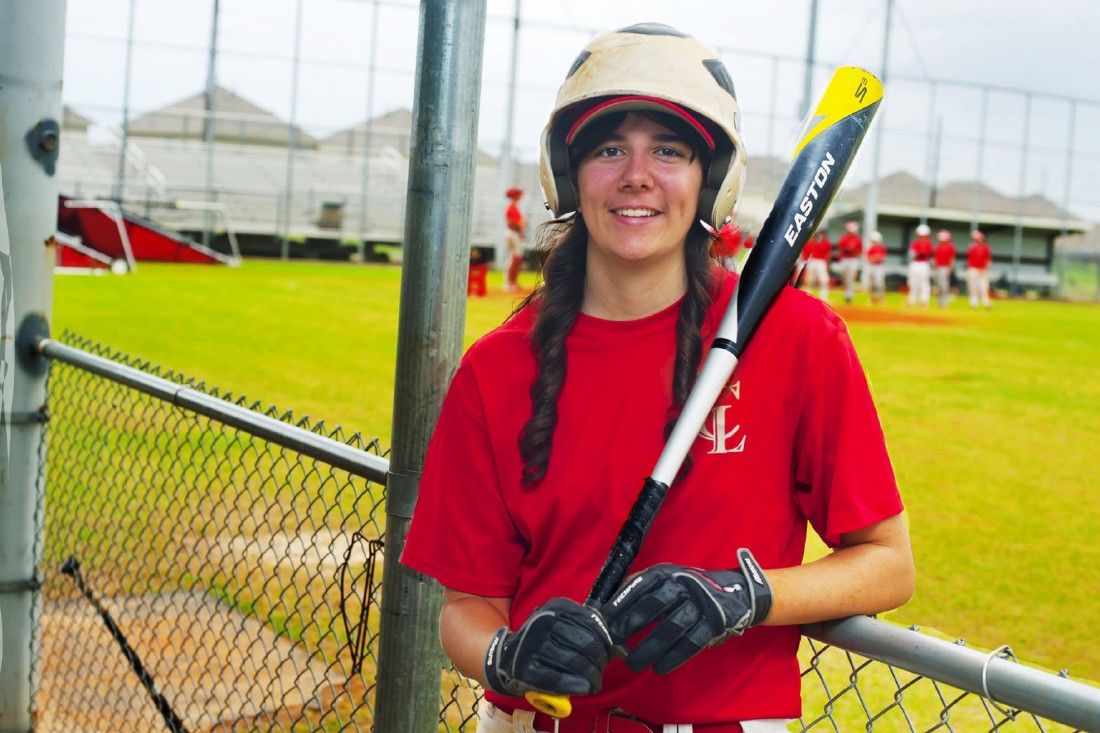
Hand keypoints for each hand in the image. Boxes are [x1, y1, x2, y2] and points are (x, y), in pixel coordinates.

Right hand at [483, 597, 613, 696]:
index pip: (593, 623)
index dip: (606, 641)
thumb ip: (588, 629)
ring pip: (576, 662)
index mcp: (556, 606)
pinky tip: (583, 687)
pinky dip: (574, 685)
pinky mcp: (526, 669)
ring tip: (594, 682)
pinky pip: (557, 679)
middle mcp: (544, 621)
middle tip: (601, 669)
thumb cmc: (543, 640)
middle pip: (587, 644)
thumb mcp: (561, 622)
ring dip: (591, 677)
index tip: (609, 652)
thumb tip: (620, 648)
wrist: (505, 656)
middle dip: (600, 661)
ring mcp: (533, 645)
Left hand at [602, 548, 771, 673]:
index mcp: (666, 572)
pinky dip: (674, 657)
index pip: (638, 586)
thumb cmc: (689, 590)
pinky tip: (659, 668)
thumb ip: (640, 590)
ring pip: (671, 627)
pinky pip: (691, 643)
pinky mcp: (714, 622)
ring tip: (633, 664)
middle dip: (630, 626)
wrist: (737, 592)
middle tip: (614, 645)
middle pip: (653, 605)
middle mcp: (682, 583)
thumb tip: (607, 609)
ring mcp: (700, 603)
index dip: (619, 604)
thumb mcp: (666, 579)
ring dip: (649, 648)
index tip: (603, 622)